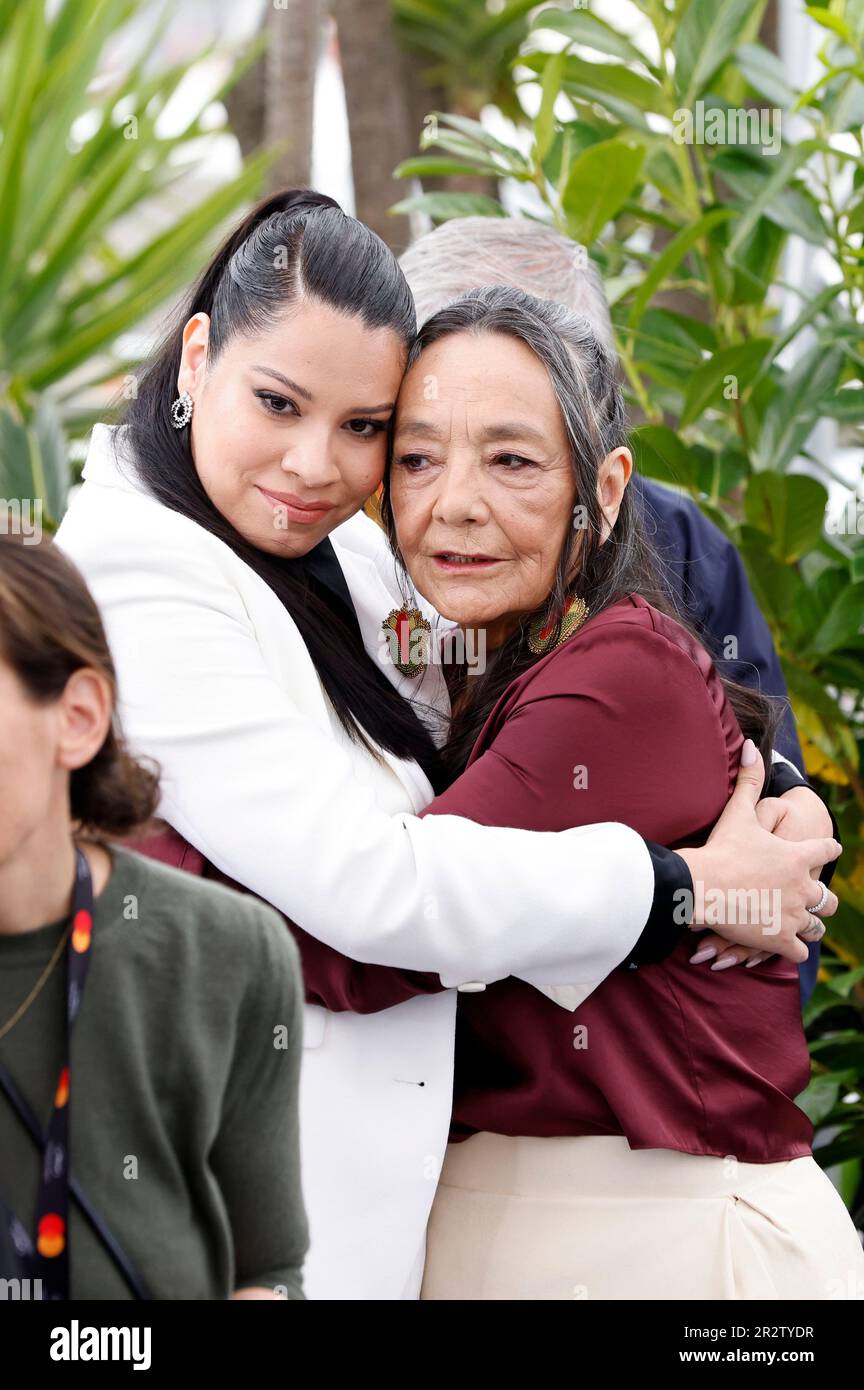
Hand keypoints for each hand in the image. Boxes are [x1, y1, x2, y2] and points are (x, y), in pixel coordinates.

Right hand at [676, 740, 839, 963]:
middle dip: (822, 900)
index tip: (828, 850)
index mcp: (798, 856)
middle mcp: (803, 887)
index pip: (827, 850)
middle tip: (811, 900)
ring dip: (809, 925)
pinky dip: (791, 949)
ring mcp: (794, 916)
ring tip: (798, 925)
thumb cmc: (720, 848)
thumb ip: (749, 780)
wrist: (701, 886)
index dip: (827, 849)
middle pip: (828, 898)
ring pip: (817, 927)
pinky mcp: (780, 940)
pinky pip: (798, 951)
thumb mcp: (738, 812)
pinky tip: (782, 945)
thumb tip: (751, 746)